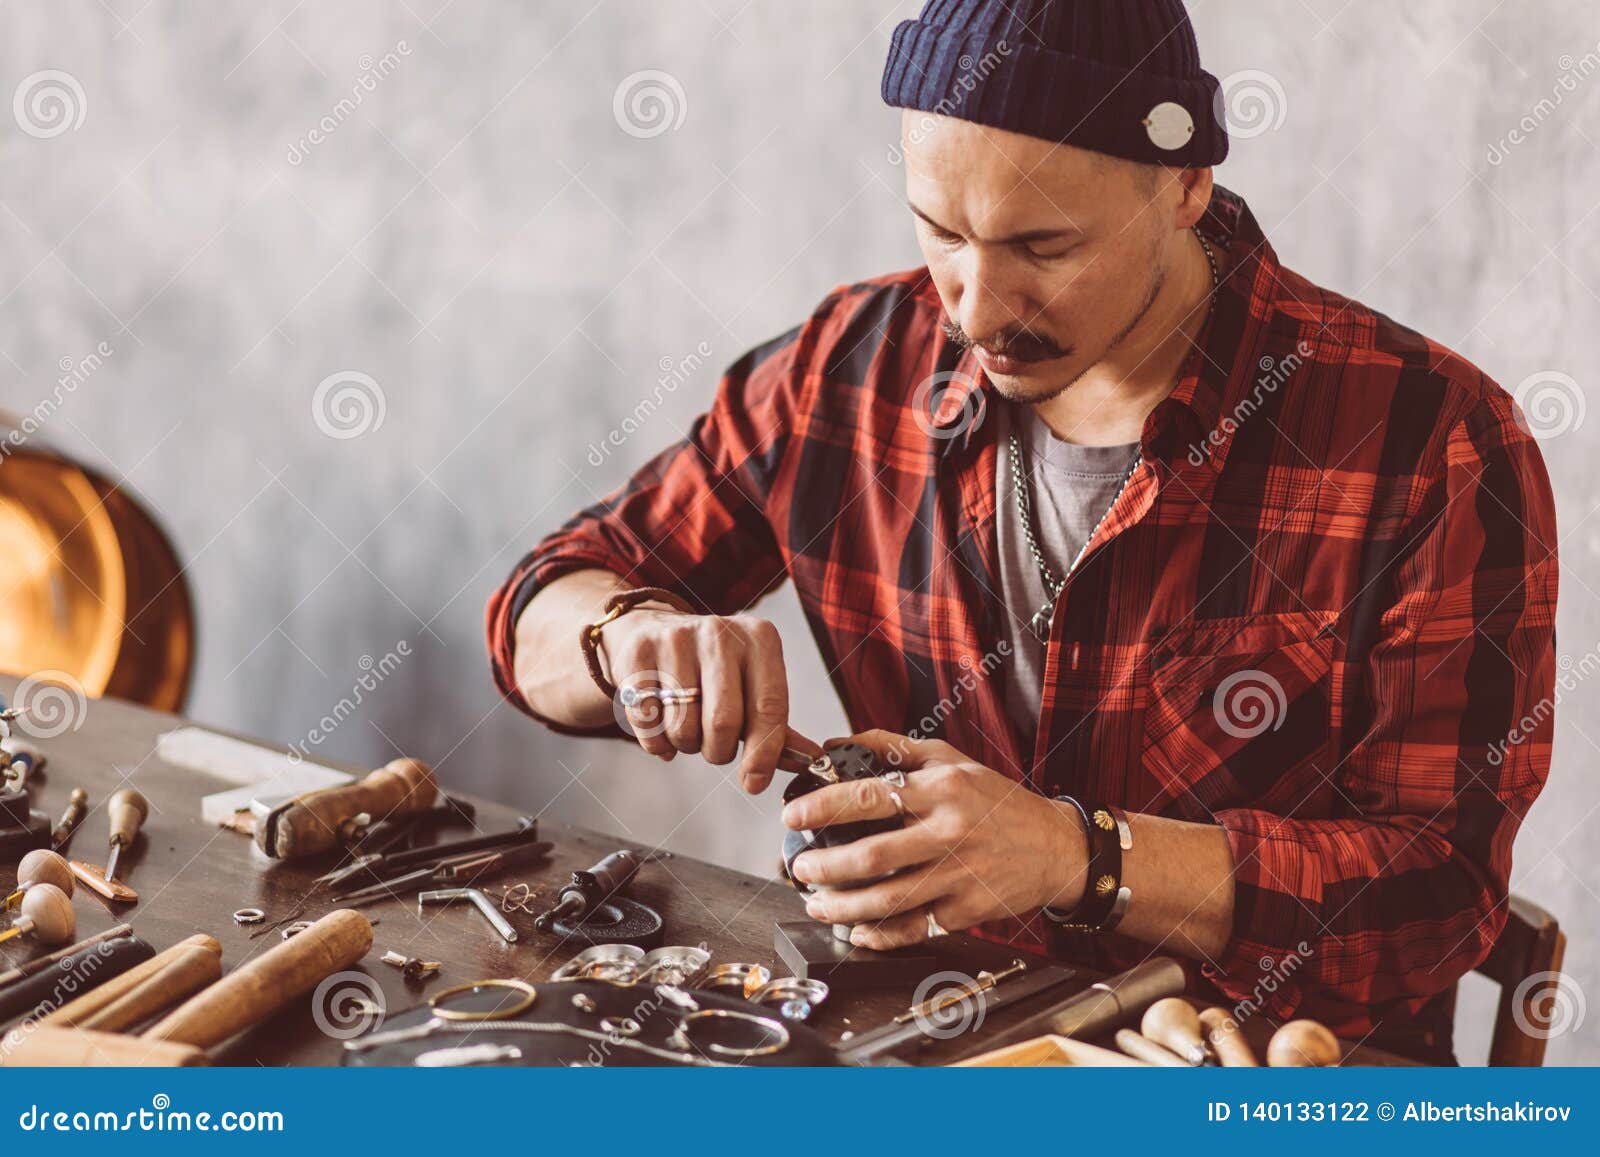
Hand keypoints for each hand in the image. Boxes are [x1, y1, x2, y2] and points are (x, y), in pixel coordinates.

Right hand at [601, 607, 818, 792]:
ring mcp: (676, 639)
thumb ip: (778, 726)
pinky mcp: (639, 653)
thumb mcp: (752, 685)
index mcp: (760, 638)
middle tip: (714, 749)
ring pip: (683, 726)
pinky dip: (657, 742)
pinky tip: (662, 727)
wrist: (653, 631)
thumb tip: (813, 760)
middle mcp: (720, 633)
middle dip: (718, 751)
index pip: (770, 706)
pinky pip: (649, 723)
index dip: (764, 753)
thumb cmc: (713, 669)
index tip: (754, 782)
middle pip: (724, 722)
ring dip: (686, 745)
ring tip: (688, 729)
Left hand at [782, 730, 1088, 948]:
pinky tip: (857, 931)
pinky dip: (880, 935)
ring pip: (888, 899)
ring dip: (842, 906)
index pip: (870, 796)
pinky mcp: (967, 911)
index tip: (794, 815)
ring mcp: (959, 876)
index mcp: (942, 790)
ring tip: (816, 903)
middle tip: (798, 868)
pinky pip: (914, 928)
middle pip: (872, 856)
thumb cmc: (997, 801)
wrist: (1054, 846)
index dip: (824, 807)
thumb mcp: (951, 760)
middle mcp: (949, 832)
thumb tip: (839, 742)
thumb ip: (893, 747)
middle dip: (825, 866)